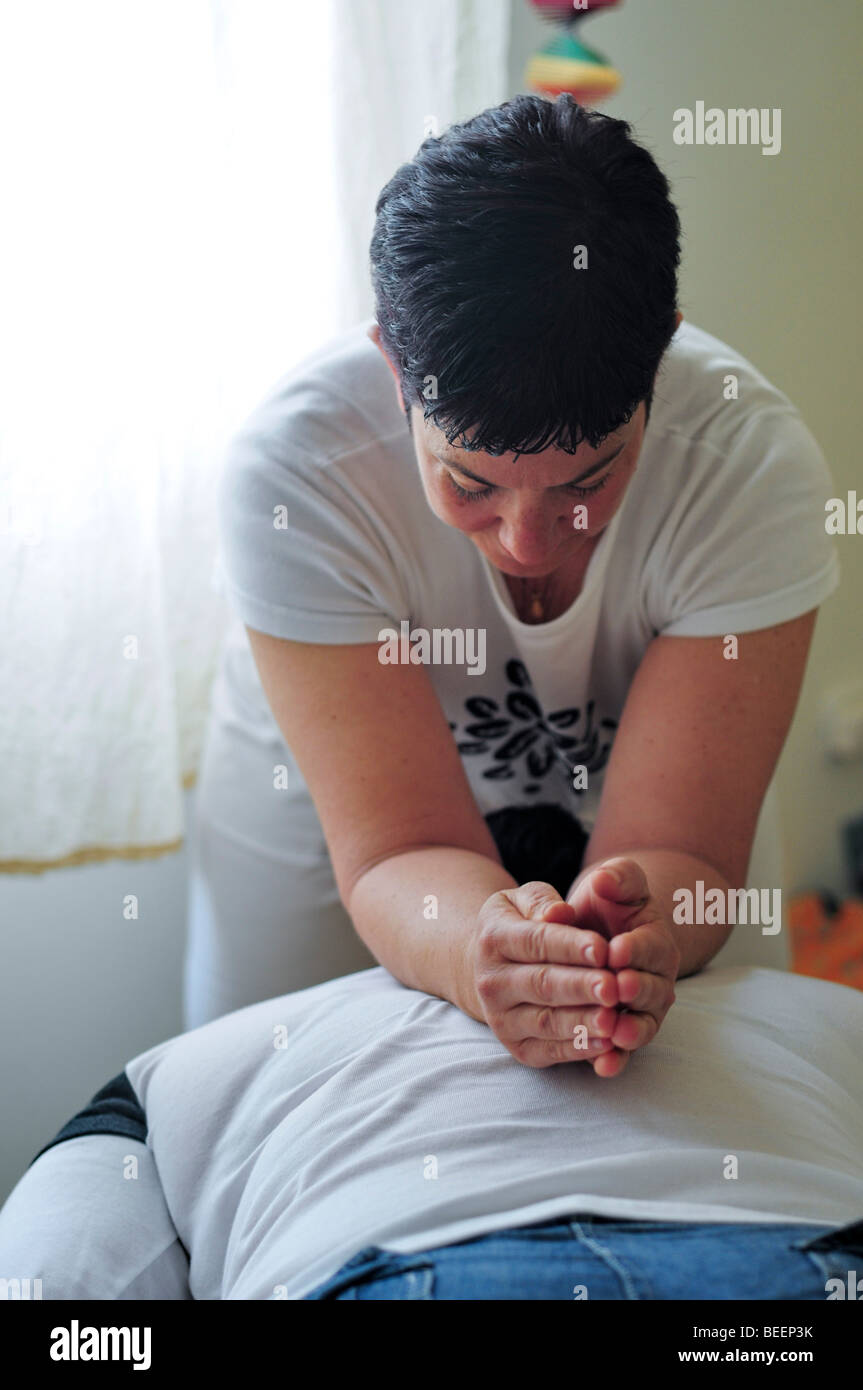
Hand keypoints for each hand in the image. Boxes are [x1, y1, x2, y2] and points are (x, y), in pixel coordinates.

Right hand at [470, 880, 622, 1068]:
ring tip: (613, 1018)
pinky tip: (606, 1044)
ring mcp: (501, 1018)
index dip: (570, 946)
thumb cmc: (520, 926)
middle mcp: (492, 981)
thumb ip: (542, 901)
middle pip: (541, 984)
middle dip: (580, 987)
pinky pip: (549, 1052)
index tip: (603, 948)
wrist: (490, 969)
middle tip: (613, 987)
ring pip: (547, 1022)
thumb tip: (559, 912)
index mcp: (494, 938)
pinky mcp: (517, 1047)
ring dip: (582, 1022)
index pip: (535, 941)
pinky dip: (578, 1050)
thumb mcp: (523, 900)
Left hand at [566, 857, 680, 1077]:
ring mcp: (642, 1011)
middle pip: (651, 989)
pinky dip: (616, 1059)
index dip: (634, 949)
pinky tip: (602, 1067)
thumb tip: (604, 878)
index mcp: (655, 942)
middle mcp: (656, 980)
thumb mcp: (616, 885)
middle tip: (616, 988)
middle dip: (635, 990)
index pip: (650, 947)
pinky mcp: (623, 1034)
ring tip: (614, 1033)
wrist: (600, 934)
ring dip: (630, 1030)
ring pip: (642, 1023)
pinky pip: (623, 1050)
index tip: (614, 949)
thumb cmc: (608, 907)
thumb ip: (617, 877)